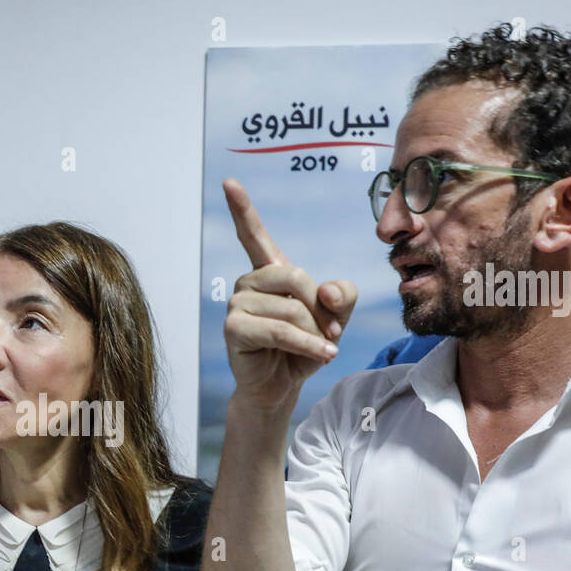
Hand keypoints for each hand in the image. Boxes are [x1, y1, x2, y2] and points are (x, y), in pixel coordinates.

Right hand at [222, 178, 358, 409]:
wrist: (282, 388)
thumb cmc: (303, 349)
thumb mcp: (335, 318)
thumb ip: (342, 296)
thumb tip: (325, 291)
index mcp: (269, 273)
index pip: (253, 235)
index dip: (242, 209)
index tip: (228, 182)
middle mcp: (248, 283)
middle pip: (296, 276)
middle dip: (321, 309)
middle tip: (330, 334)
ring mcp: (237, 305)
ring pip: (292, 308)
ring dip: (315, 333)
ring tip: (317, 348)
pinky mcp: (235, 329)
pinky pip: (281, 330)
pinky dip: (307, 345)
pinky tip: (322, 355)